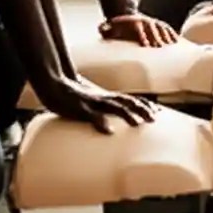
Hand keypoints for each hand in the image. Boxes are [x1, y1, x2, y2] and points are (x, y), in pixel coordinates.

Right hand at [32, 76, 156, 133]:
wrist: (54, 81)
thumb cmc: (73, 93)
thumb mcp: (92, 99)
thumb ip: (104, 104)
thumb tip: (114, 117)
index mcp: (107, 96)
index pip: (130, 99)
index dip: (145, 105)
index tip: (158, 112)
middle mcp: (103, 97)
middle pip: (127, 101)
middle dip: (142, 109)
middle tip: (155, 118)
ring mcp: (92, 101)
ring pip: (112, 106)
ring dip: (126, 114)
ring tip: (138, 123)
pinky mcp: (78, 108)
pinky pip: (90, 115)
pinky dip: (100, 122)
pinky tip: (109, 131)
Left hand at [99, 13, 180, 46]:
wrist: (127, 18)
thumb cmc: (118, 29)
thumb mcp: (110, 28)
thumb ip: (105, 29)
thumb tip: (101, 28)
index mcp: (134, 22)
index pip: (139, 29)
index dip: (143, 37)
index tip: (146, 45)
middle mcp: (145, 20)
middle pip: (152, 29)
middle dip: (156, 37)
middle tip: (160, 47)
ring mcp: (153, 21)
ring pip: (162, 28)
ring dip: (166, 36)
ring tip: (171, 45)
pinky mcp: (159, 24)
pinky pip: (167, 28)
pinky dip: (172, 34)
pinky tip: (176, 42)